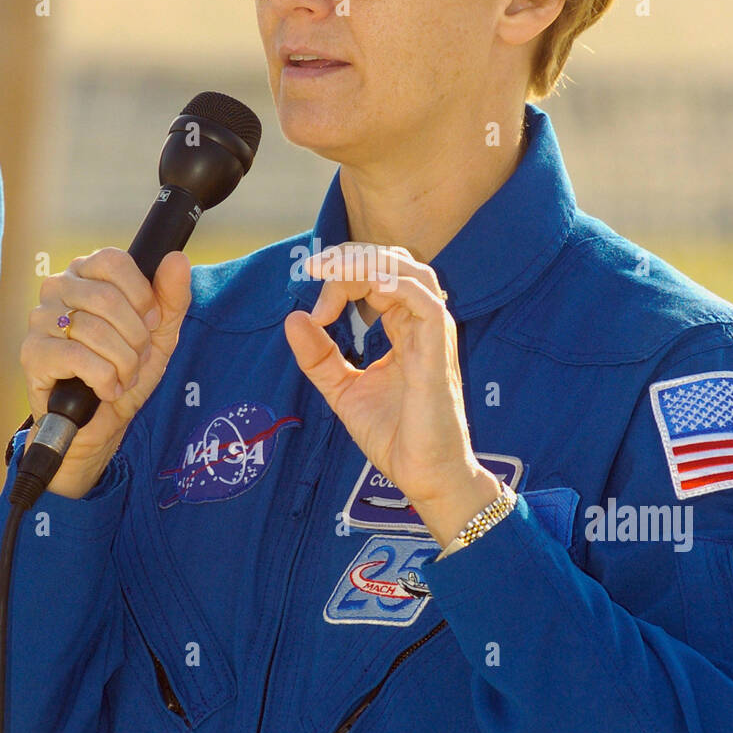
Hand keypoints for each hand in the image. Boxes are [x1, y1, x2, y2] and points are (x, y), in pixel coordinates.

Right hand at [20, 247, 191, 497]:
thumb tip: (176, 258)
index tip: (150, 324)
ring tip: (123, 377)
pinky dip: (104, 380)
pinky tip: (106, 390)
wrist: (99, 421)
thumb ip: (172, 297)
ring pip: (95, 330)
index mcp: (86, 272)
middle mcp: (57, 288)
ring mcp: (40, 319)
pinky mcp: (32, 353)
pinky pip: (77, 357)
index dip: (141, 296)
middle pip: (107, 298)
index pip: (113, 260)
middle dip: (135, 337)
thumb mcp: (160, 334)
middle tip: (137, 358)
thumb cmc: (125, 369)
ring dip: (123, 363)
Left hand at [283, 243, 498, 542]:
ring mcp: (433, 334)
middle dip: (352, 258)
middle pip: (394, 263)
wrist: (423, 474)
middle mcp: (422, 324)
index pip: (378, 279)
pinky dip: (393, 283)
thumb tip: (294, 318)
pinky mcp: (438, 349)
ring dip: (368, 263)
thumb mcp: (343, 389)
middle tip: (315, 268)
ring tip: (332, 271)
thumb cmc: (395, 435)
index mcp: (405, 329)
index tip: (315, 314)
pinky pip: (424, 299)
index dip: (342, 280)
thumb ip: (319, 356)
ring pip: (411, 271)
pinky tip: (365, 286)